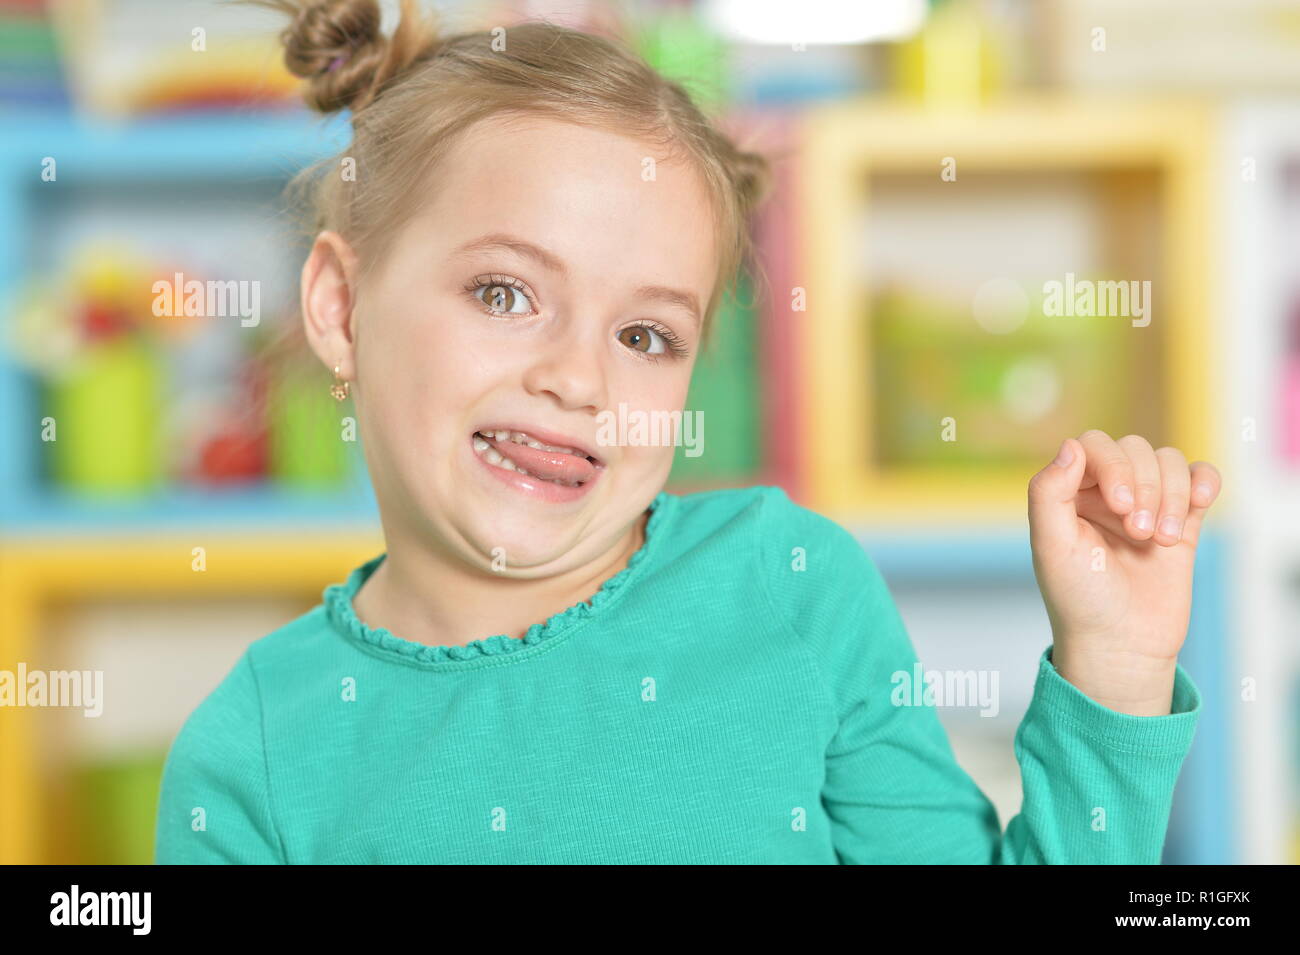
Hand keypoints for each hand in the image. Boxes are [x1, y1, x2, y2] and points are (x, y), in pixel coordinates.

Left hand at [1027, 430, 1221, 714]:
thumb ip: (1049, 492)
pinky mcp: (1182, 521)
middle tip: (1138, 532)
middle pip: (1135, 450)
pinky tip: (1200, 504)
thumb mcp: (1052, 547)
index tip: (1118, 504)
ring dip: (1171, 495)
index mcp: (1070, 493)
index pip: (1094, 445)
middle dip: (1144, 486)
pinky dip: (1204, 482)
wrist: (1122, 645)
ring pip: (1169, 461)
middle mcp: (1106, 492)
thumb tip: (1070, 444)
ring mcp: (1146, 503)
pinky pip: (1200, 478)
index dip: (1112, 464)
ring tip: (1161, 538)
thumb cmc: (1080, 600)